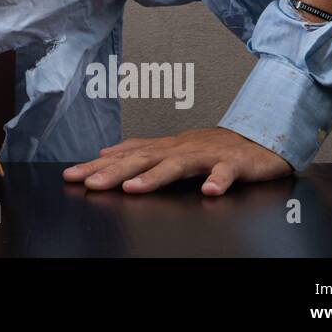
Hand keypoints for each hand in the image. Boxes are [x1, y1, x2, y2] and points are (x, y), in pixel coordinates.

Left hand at [62, 127, 293, 194]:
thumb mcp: (173, 148)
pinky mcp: (234, 164)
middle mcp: (181, 149)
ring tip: (133, 189)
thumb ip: (141, 150)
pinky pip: (226, 174)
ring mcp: (207, 155)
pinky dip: (218, 182)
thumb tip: (105, 152)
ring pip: (178, 165)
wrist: (260, 139)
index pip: (125, 156)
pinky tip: (209, 192)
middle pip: (143, 159)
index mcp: (165, 148)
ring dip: (155, 177)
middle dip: (114, 172)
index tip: (71, 175)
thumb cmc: (215, 147)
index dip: (97, 165)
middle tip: (90, 183)